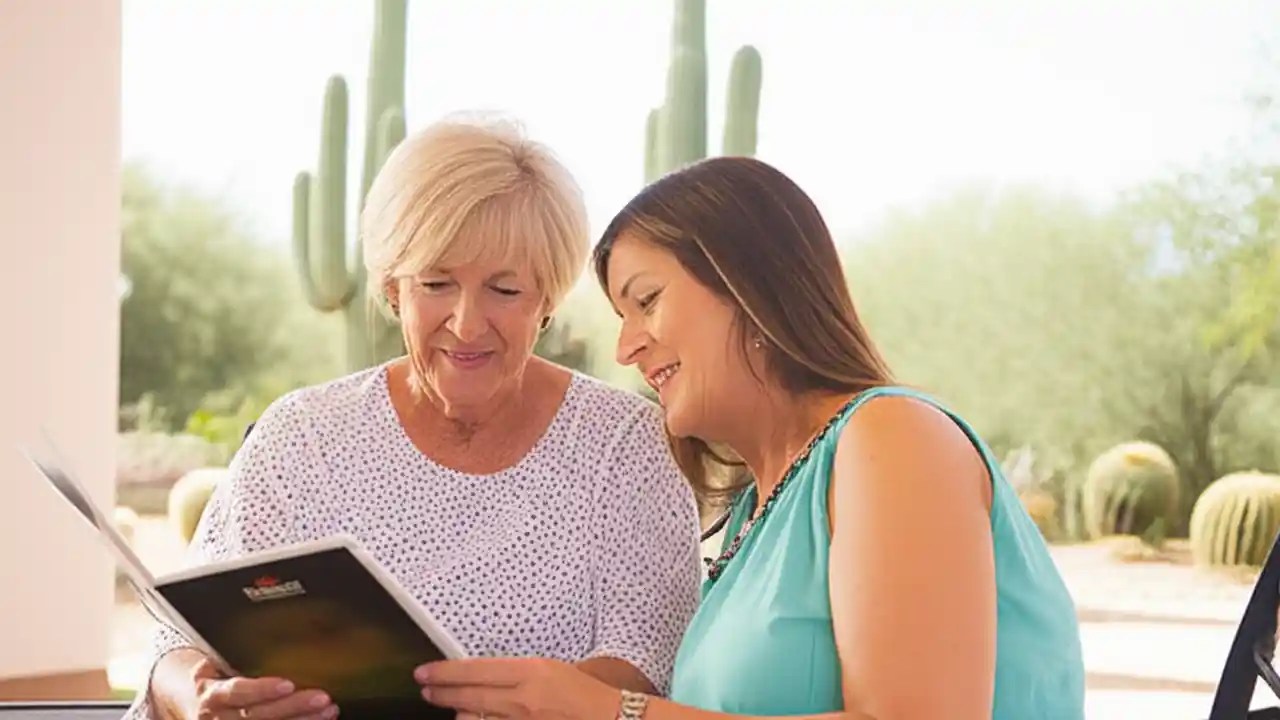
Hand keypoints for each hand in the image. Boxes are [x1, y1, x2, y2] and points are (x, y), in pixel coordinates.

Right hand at [187, 656, 337, 719]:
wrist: (193, 704)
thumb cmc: (215, 679)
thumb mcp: (219, 666)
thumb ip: (242, 659)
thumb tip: (286, 635)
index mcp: (212, 693)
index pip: (237, 692)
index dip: (262, 689)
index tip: (288, 684)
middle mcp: (218, 717)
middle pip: (256, 716)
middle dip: (292, 707)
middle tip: (322, 697)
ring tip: (328, 710)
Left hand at [414, 658, 618, 719]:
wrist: (611, 719)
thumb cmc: (584, 693)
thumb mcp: (550, 670)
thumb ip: (517, 675)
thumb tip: (483, 679)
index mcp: (531, 671)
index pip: (476, 670)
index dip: (445, 672)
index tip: (424, 672)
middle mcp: (523, 698)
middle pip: (469, 696)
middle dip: (441, 693)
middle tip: (424, 690)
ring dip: (460, 714)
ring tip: (452, 709)